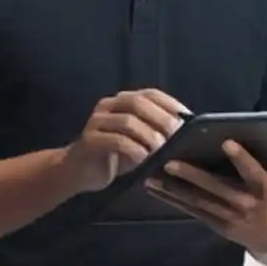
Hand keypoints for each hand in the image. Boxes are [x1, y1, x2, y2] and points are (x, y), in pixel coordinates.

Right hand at [60, 89, 189, 192]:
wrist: (79, 171)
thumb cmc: (115, 156)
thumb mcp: (139, 141)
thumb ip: (155, 131)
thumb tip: (184, 131)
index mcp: (123, 101)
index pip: (150, 94)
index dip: (170, 104)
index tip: (187, 118)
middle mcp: (109, 106)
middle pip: (138, 103)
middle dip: (161, 118)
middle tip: (175, 135)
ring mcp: (97, 121)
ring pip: (127, 121)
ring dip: (148, 135)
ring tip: (159, 149)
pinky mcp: (90, 140)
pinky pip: (115, 140)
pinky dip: (133, 149)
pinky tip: (142, 158)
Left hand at [144, 141, 266, 256]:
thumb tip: (262, 127)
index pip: (254, 172)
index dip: (241, 158)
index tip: (226, 142)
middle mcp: (248, 204)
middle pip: (217, 188)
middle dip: (192, 175)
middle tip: (170, 162)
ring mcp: (231, 218)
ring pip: (199, 201)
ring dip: (174, 190)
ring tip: (151, 177)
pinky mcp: (219, 226)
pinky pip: (193, 211)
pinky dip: (173, 200)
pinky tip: (155, 189)